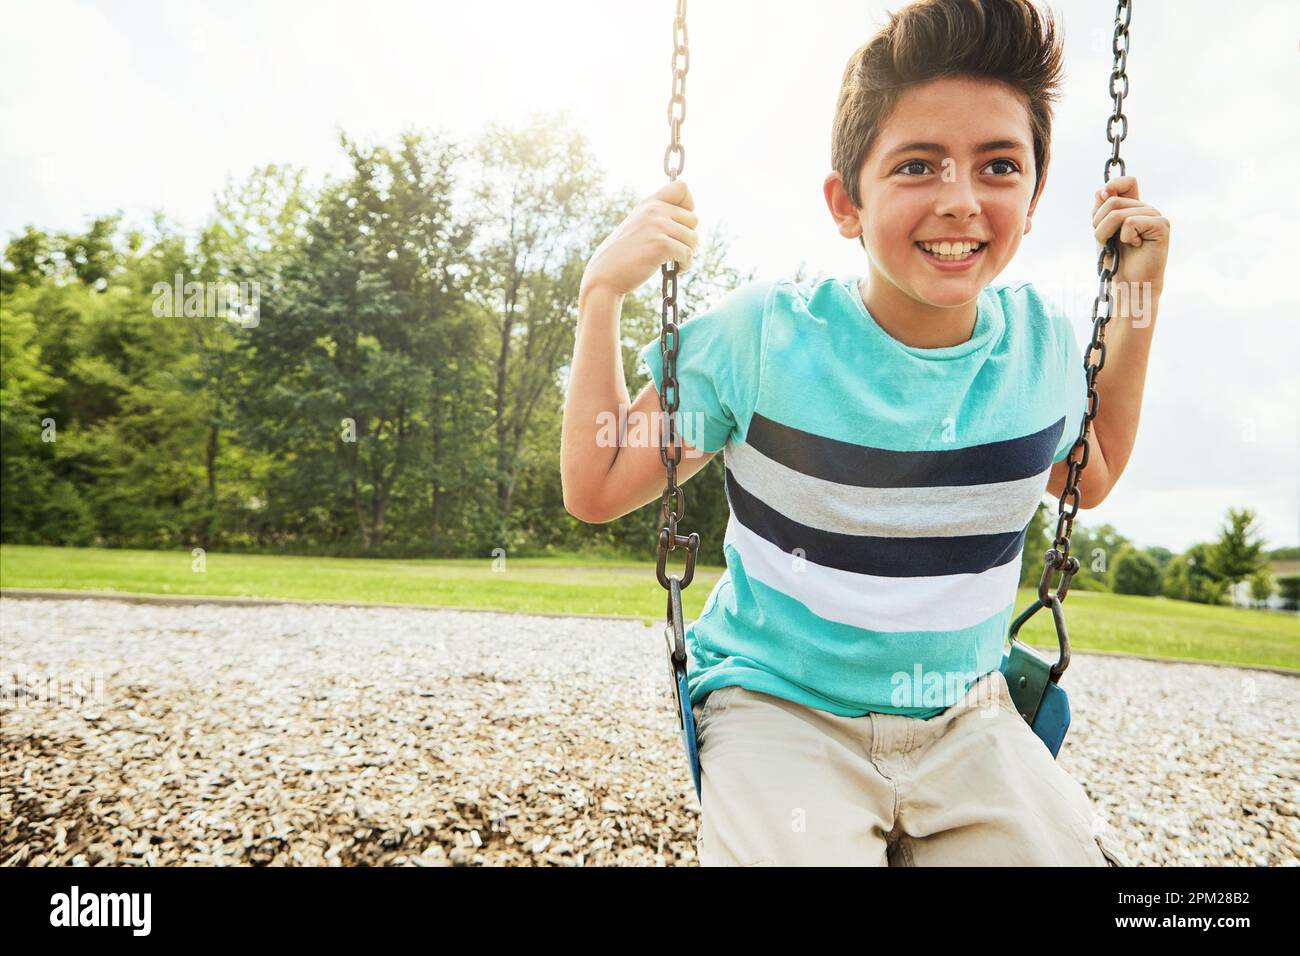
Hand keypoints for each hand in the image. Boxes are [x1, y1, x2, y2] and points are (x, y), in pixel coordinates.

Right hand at [582, 179, 698, 296]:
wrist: (605, 275)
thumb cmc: (623, 255)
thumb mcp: (638, 226)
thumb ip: (657, 217)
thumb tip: (691, 218)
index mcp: (648, 204)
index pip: (682, 187)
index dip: (688, 205)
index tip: (680, 223)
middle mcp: (653, 210)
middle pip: (693, 219)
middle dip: (688, 237)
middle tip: (674, 249)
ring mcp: (657, 226)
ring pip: (693, 238)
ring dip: (686, 253)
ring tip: (672, 261)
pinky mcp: (661, 245)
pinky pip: (688, 254)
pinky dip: (684, 265)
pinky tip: (673, 270)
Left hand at [1092, 174, 1169, 294]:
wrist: (1129, 282)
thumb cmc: (1116, 259)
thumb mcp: (1102, 230)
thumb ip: (1102, 208)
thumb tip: (1104, 190)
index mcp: (1134, 207)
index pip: (1127, 181)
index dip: (1112, 185)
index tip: (1103, 198)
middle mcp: (1146, 208)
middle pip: (1113, 201)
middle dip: (1099, 224)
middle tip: (1108, 241)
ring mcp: (1156, 215)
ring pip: (1118, 213)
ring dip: (1107, 233)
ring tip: (1120, 245)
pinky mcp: (1161, 225)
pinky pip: (1130, 223)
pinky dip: (1125, 237)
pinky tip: (1136, 245)